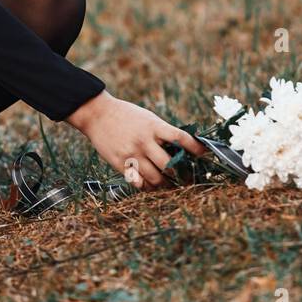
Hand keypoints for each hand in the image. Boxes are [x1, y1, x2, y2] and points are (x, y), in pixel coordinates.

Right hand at [66, 91, 207, 188]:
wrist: (98, 114)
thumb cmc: (127, 115)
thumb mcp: (147, 118)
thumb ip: (163, 132)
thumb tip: (183, 148)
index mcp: (153, 126)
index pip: (181, 138)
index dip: (195, 148)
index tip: (204, 154)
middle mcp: (144, 141)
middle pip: (170, 165)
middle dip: (181, 174)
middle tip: (187, 178)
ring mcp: (132, 154)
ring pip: (156, 178)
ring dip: (166, 184)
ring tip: (170, 183)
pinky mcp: (120, 164)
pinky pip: (139, 183)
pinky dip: (147, 187)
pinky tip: (150, 184)